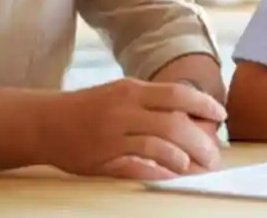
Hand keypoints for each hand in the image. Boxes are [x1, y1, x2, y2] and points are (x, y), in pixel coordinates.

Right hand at [37, 78, 226, 179]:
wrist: (44, 122)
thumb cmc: (90, 108)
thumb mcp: (121, 94)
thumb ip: (152, 102)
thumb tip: (192, 114)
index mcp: (132, 90)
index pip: (178, 94)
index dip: (204, 106)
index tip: (221, 116)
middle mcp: (124, 109)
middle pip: (175, 123)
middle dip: (201, 141)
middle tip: (214, 155)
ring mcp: (112, 135)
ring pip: (159, 145)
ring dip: (184, 159)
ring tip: (197, 167)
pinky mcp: (102, 158)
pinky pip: (138, 166)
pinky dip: (159, 172)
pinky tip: (172, 176)